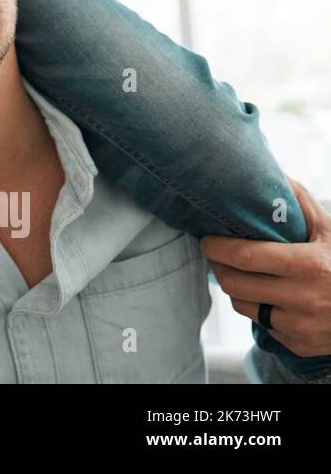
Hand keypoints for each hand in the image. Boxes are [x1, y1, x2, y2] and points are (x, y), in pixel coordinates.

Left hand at [202, 176, 330, 357]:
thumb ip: (302, 202)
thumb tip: (275, 172)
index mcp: (309, 265)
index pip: (244, 256)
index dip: (217, 248)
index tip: (207, 240)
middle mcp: (303, 298)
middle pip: (234, 283)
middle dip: (219, 267)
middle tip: (218, 255)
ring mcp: (300, 325)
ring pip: (242, 305)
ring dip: (238, 289)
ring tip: (245, 274)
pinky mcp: (299, 344)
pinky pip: (262, 324)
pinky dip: (260, 309)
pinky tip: (271, 296)